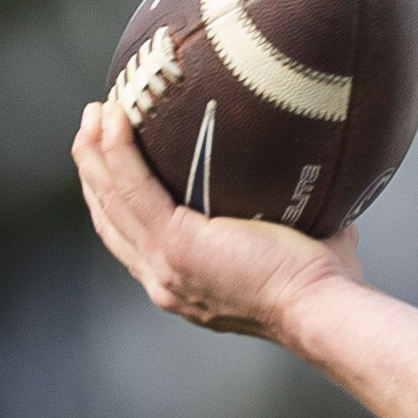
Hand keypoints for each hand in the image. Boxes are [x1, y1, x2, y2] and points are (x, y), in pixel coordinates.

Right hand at [71, 100, 361, 339]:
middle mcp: (164, 279)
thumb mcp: (297, 246)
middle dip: (95, 168)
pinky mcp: (175, 245)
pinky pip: (132, 186)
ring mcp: (165, 265)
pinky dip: (116, 149)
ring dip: (95, 151)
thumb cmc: (324, 284)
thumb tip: (318, 182)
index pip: (134, 237)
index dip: (116, 196)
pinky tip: (113, 116)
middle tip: (93, 125)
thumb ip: (291, 217)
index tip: (115, 158)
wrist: (322, 307)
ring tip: (95, 111)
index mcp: (185, 282)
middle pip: (110, 217)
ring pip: (111, 200)